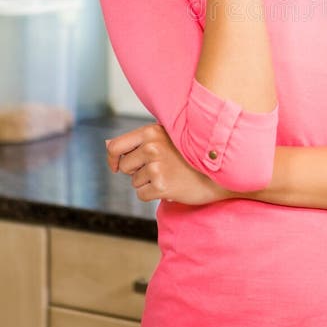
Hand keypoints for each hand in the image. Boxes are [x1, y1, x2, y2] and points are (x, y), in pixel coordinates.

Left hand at [105, 123, 232, 205]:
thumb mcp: (167, 138)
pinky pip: (142, 195)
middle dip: (136, 171)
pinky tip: (171, 187)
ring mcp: (157, 166)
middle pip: (125, 166)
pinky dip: (154, 195)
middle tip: (161, 168)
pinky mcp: (162, 186)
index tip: (118, 166)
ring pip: (135, 182)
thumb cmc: (192, 154)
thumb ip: (138, 140)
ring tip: (170, 175)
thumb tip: (107, 144)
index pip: (116, 146)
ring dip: (148, 183)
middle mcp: (152, 146)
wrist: (219, 172)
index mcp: (152, 131)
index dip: (113, 159)